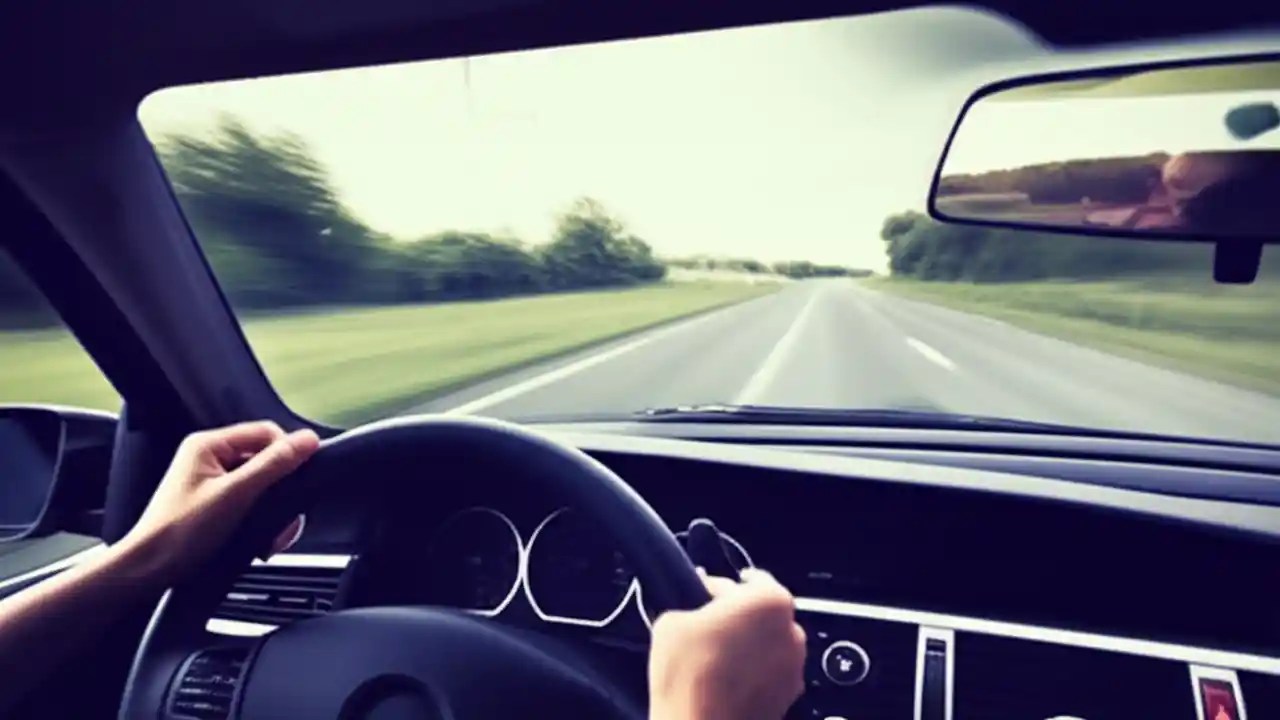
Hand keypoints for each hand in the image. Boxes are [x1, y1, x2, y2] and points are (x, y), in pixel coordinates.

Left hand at [116, 421, 319, 583]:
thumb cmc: (180, 531)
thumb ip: (274, 465)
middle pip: (266, 460)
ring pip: (262, 484)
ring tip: (273, 536)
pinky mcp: (216, 504)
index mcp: (209, 445)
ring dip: (273, 510)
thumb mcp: (235, 495)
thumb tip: (309, 440)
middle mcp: (210, 458)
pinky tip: (262, 541)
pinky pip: (251, 503)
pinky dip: (261, 520)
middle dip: (282, 490)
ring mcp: (212, 482)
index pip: (266, 432)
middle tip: (285, 519)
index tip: (302, 480)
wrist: (149, 570)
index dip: (287, 453)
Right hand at [648, 568, 805, 719]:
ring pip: (767, 644)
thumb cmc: (688, 672)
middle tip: (706, 625)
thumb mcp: (672, 621)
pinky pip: (769, 672)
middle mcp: (792, 631)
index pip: (747, 580)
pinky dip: (752, 671)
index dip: (719, 586)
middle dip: (737, 615)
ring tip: (714, 656)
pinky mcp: (791, 697)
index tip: (701, 593)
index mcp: (770, 601)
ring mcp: (795, 667)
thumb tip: (698, 609)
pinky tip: (725, 679)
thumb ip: (691, 604)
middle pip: (762, 612)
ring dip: (746, 644)